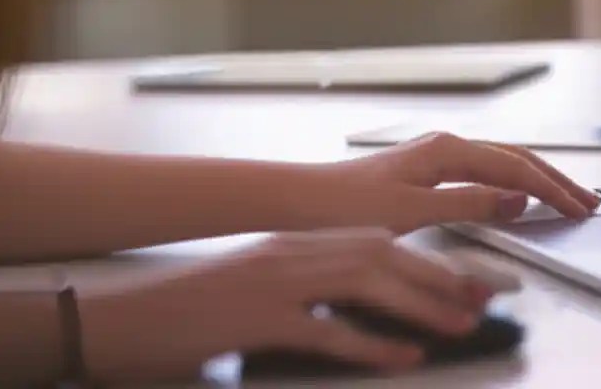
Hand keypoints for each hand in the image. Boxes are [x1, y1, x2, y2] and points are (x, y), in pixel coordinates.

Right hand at [80, 229, 499, 382]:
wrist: (118, 322)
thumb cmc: (186, 317)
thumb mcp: (259, 299)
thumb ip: (309, 300)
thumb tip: (364, 319)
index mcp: (294, 246)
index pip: (377, 243)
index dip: (428, 263)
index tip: (468, 282)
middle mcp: (290, 253)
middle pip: (383, 254)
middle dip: (439, 277)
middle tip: (482, 300)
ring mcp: (272, 282)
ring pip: (366, 281)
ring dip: (420, 304)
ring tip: (460, 325)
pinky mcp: (254, 318)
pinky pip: (326, 330)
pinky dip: (371, 343)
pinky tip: (403, 357)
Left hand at [314, 132, 600, 232]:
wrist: (299, 199)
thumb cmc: (345, 205)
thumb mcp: (413, 211)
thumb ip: (470, 203)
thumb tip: (518, 198)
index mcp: (447, 149)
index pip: (517, 167)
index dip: (552, 190)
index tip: (579, 209)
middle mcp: (446, 145)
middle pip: (517, 157)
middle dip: (555, 180)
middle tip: (588, 201)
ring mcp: (437, 155)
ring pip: (503, 162)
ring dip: (537, 179)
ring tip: (566, 195)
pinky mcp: (428, 169)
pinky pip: (485, 170)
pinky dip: (512, 182)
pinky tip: (519, 194)